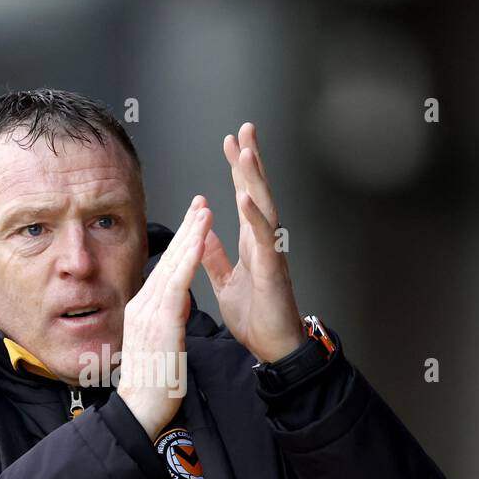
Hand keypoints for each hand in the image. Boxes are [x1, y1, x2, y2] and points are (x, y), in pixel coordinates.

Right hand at [118, 195, 211, 437]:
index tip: (194, 223)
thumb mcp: (160, 345)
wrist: (140, 410)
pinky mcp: (160, 321)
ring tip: (204, 210)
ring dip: (190, 235)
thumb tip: (176, 305)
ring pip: (174, 264)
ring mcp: (149, 311)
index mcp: (143, 311)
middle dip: (187, 229)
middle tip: (200, 202)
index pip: (166, 269)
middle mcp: (142, 305)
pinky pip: (178, 282)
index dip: (181, 244)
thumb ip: (166, 321)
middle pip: (169, 259)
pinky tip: (200, 239)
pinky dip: (189, 257)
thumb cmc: (153, 385)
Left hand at [201, 122, 305, 363]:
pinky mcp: (273, 271)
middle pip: (258, 193)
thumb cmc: (257, 318)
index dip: (239, 169)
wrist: (274, 348)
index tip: (231, 142)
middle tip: (244, 130)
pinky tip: (245, 197)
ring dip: (255, 179)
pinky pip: (264, 239)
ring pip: (265, 207)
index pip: (245, 197)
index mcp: (253, 244)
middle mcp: (265, 242)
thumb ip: (216, 258)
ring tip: (247, 151)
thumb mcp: (226, 283)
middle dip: (251, 161)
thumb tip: (204, 235)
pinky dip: (255, 217)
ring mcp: (272, 254)